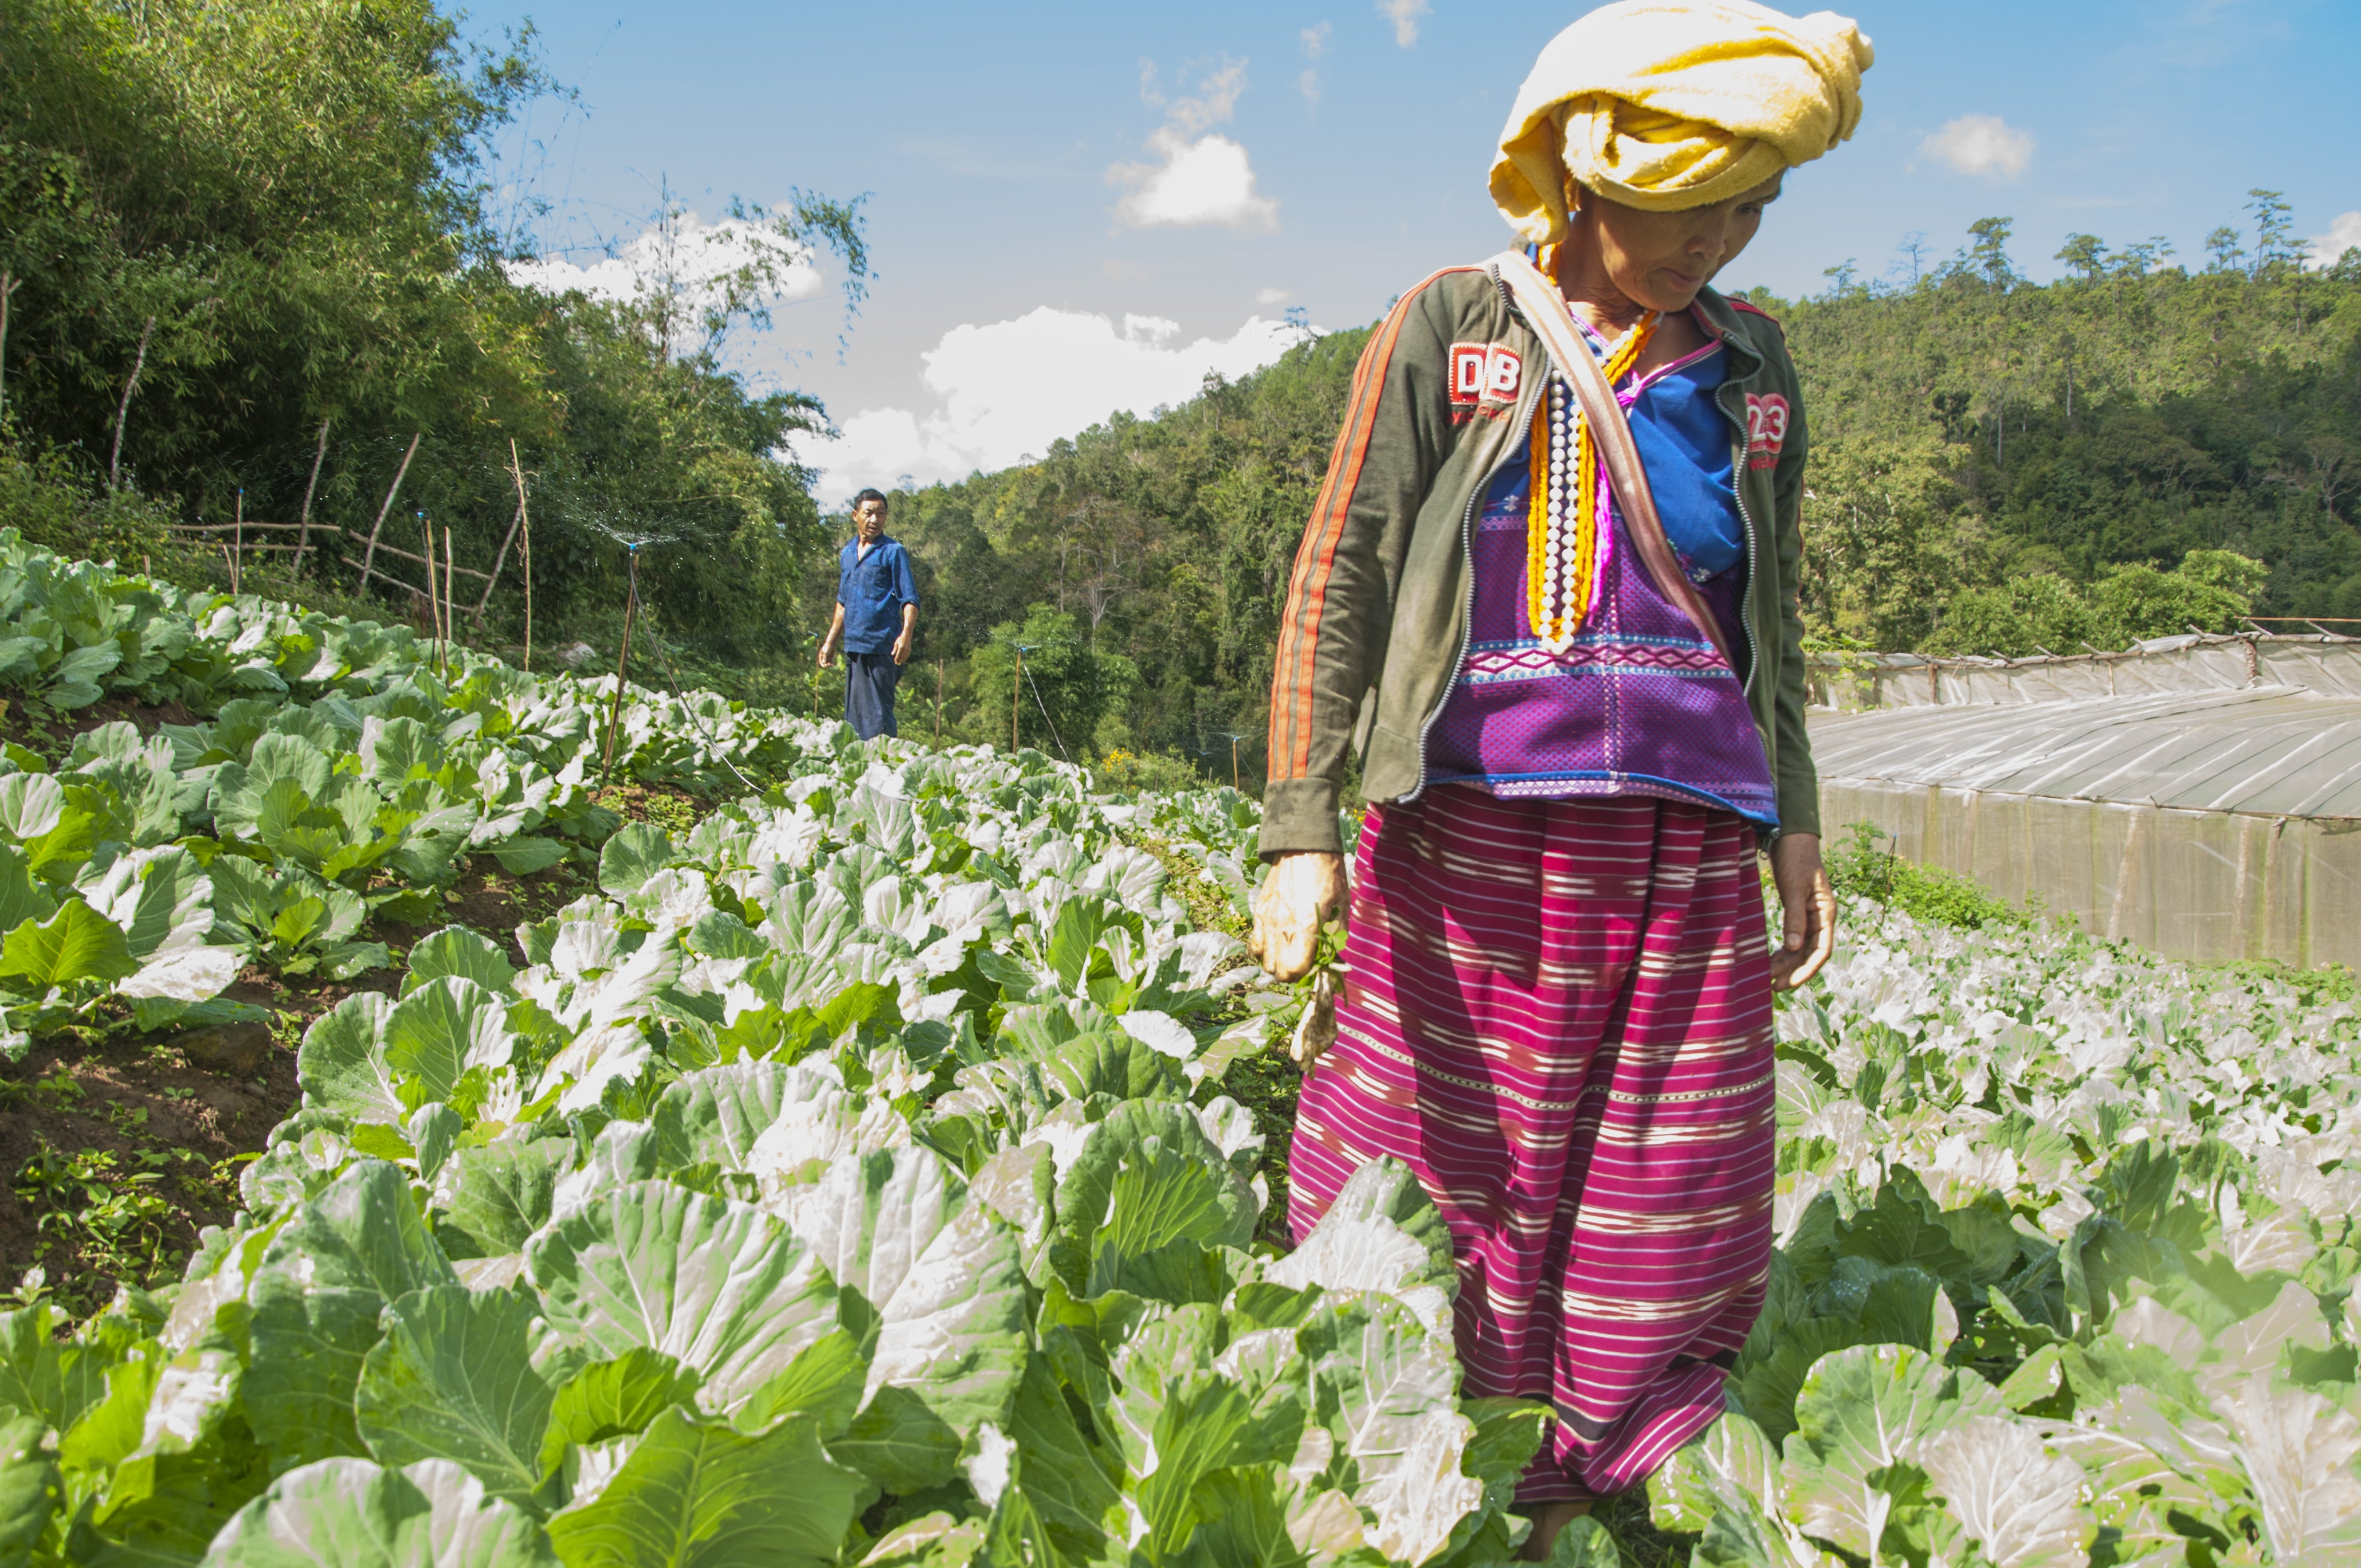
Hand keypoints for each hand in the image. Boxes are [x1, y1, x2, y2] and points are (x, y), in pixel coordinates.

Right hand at [815, 641, 835, 668]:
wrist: (831, 644)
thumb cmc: (827, 647)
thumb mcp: (826, 652)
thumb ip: (825, 657)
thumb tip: (823, 662)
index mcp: (821, 656)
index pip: (821, 662)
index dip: (823, 665)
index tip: (826, 665)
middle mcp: (823, 658)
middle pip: (824, 664)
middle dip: (827, 665)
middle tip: (829, 664)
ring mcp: (827, 658)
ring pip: (828, 664)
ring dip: (830, 665)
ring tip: (832, 664)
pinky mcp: (830, 658)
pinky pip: (831, 662)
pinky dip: (832, 664)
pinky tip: (833, 664)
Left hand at [891, 631, 912, 664]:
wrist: (907, 636)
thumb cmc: (900, 639)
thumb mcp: (896, 643)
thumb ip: (894, 649)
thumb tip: (892, 654)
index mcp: (900, 647)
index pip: (898, 655)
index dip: (896, 659)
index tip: (895, 661)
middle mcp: (904, 649)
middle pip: (901, 657)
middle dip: (899, 660)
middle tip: (897, 664)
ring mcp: (907, 649)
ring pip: (905, 656)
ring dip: (902, 660)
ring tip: (900, 663)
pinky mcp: (909, 649)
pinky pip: (907, 655)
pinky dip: (905, 658)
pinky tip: (904, 660)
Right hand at [1248, 852, 1346, 982]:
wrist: (1304, 846)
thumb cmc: (1328, 876)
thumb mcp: (1342, 905)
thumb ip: (1336, 936)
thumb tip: (1331, 961)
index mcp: (1306, 926)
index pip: (1296, 971)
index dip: (1307, 975)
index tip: (1316, 968)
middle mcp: (1282, 926)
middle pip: (1278, 972)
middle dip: (1291, 974)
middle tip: (1304, 964)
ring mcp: (1267, 919)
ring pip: (1264, 961)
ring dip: (1277, 964)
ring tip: (1290, 954)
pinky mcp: (1259, 911)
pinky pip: (1254, 944)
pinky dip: (1264, 950)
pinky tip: (1277, 943)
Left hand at [1767, 832, 1835, 991]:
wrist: (1791, 838)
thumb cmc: (1795, 859)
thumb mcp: (1794, 887)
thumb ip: (1795, 917)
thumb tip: (1793, 948)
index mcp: (1826, 913)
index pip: (1822, 950)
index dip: (1807, 970)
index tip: (1789, 983)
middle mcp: (1820, 918)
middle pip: (1810, 953)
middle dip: (1793, 971)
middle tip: (1773, 986)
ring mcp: (1809, 917)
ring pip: (1800, 949)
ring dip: (1787, 964)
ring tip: (1768, 978)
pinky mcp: (1797, 913)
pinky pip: (1793, 939)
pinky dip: (1782, 951)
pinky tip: (1769, 961)